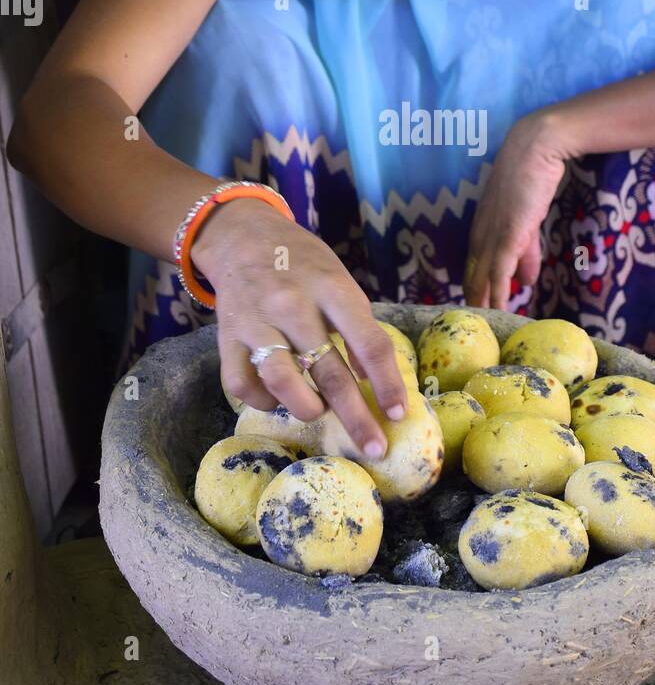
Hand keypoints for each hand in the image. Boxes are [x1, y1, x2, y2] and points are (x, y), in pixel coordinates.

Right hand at [193, 200, 406, 458]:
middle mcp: (293, 305)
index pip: (369, 343)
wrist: (242, 236)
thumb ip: (357, 326)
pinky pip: (242, 384)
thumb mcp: (339, 281)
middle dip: (356, 416)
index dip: (387, 383)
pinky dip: (263, 402)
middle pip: (330, 372)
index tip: (398, 414)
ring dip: (307, 407)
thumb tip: (373, 381)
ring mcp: (257, 321)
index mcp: (331, 288)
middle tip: (374, 447)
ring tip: (320, 413)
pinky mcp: (226, 336)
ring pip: (282, 381)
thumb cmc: (303, 263)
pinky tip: (279, 400)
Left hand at [464, 109, 572, 309]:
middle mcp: (481, 234)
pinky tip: (499, 309)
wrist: (535, 149)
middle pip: (472, 276)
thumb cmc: (531, 177)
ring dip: (483, 302)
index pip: (475, 268)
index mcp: (483, 228)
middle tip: (475, 326)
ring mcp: (492, 234)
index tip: (477, 310)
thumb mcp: (529, 221)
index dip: (475, 290)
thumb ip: (527, 252)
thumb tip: (526, 283)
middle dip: (474, 301)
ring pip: (481, 278)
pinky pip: (499, 271)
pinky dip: (497, 292)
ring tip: (483, 325)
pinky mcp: (507, 234)